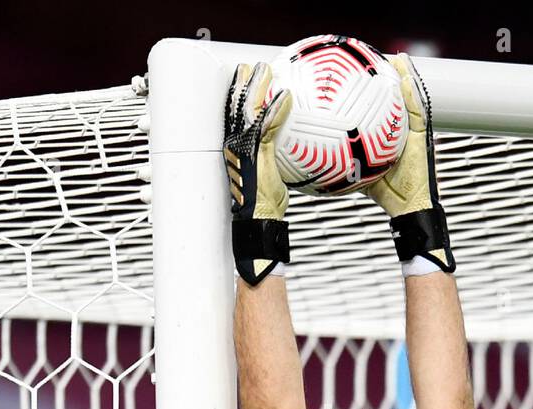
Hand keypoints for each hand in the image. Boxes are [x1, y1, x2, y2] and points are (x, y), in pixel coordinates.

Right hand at [223, 62, 293, 284]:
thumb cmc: (266, 202)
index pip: (235, 115)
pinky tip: (286, 97)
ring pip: (247, 110)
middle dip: (244, 83)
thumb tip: (296, 149)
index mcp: (237, 147)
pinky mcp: (254, 154)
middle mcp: (236, 144)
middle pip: (237, 106)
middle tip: (252, 65)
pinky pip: (266, 126)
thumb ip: (276, 155)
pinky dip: (276, 110)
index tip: (246, 78)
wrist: (258, 219)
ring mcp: (243, 147)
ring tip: (267, 70)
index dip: (238, 94)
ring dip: (258, 87)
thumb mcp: (271, 174)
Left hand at [361, 53, 454, 271]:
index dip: (371, 92)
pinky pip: (418, 110)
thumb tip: (312, 159)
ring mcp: (414, 132)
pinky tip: (404, 77)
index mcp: (390, 137)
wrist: (408, 208)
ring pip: (411, 98)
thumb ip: (340, 163)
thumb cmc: (386, 194)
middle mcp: (403, 130)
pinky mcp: (423, 136)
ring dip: (405, 76)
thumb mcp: (357, 174)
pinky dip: (411, 92)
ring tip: (396, 59)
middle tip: (374, 58)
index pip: (381, 110)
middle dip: (387, 78)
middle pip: (396, 99)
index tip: (357, 74)